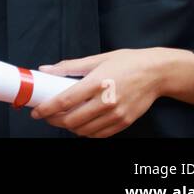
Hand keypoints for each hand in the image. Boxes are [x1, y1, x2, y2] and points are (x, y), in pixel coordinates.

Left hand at [30, 48, 185, 137]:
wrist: (157, 73)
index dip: (47, 109)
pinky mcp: (125, 122)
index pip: (65, 101)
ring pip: (85, 130)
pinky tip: (80, 125)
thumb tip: (46, 69)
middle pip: (72, 120)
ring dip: (69, 128)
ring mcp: (117, 114)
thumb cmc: (127, 62)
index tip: (36, 112)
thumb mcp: (97, 59)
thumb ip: (69, 66)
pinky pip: (100, 134)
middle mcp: (106, 101)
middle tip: (47, 115)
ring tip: (62, 119)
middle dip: (54, 120)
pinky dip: (86, 133)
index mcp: (97, 82)